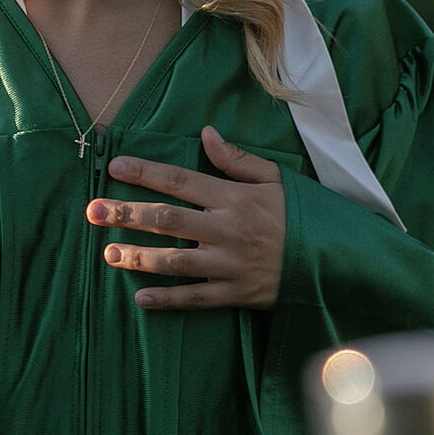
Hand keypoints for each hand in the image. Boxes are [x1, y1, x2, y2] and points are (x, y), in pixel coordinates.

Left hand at [85, 127, 286, 309]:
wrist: (341, 260)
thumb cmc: (305, 216)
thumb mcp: (278, 179)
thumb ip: (238, 160)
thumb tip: (206, 134)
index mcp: (236, 198)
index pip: (181, 181)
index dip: (145, 172)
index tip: (114, 167)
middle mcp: (228, 230)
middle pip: (167, 219)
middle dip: (126, 213)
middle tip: (92, 211)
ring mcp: (231, 264)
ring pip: (175, 261)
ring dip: (139, 257)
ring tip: (108, 253)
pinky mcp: (238, 294)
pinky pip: (197, 298)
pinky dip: (168, 300)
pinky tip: (140, 299)